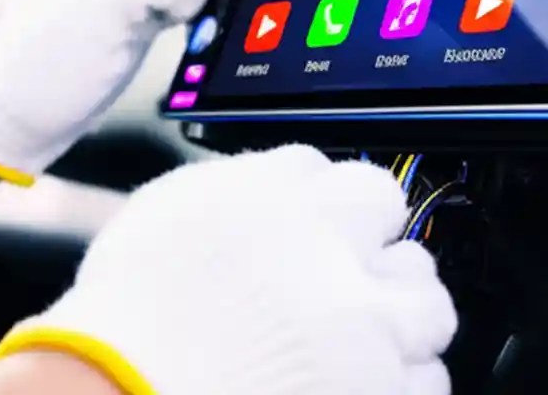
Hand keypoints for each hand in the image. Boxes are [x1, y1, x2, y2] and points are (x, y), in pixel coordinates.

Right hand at [0, 146, 456, 394]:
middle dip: (375, 254)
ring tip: (362, 346)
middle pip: (395, 225)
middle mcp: (330, 246)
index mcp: (273, 194)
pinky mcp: (382, 387)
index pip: (341, 173)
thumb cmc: (119, 331)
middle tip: (345, 288)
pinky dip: (403, 385)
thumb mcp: (159, 220)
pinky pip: (428, 380)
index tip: (328, 231)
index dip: (334, 210)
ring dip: (402, 319)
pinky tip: (363, 388)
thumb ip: (229, 198)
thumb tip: (257, 199)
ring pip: (429, 301)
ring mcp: (365, 320)